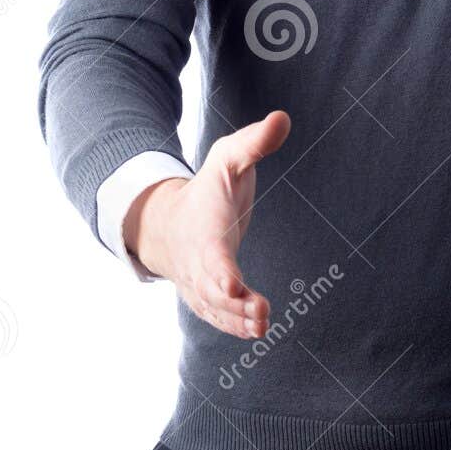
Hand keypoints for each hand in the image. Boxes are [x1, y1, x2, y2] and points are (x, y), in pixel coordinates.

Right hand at [126, 110, 290, 338]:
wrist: (167, 222)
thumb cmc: (207, 189)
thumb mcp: (228, 157)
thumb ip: (255, 142)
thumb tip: (283, 118)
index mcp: (206, 230)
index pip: (213, 255)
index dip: (223, 273)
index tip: (235, 286)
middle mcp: (198, 262)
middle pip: (212, 289)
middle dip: (234, 304)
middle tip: (261, 314)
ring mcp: (198, 283)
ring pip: (215, 309)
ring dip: (237, 320)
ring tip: (262, 327)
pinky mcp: (204, 298)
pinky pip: (216, 317)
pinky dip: (233, 326)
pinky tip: (256, 331)